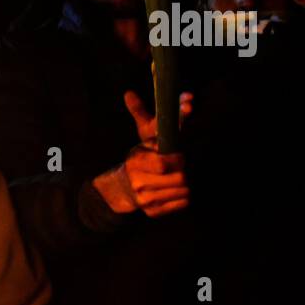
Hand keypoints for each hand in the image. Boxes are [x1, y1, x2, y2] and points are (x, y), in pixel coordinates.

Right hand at [93, 92, 192, 217]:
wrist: (120, 189)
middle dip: (183, 170)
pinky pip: (182, 203)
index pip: (165, 162)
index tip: (179, 156)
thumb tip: (129, 93)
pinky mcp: (153, 212)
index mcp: (135, 162)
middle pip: (179, 177)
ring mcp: (145, 199)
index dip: (177, 159)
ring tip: (177, 177)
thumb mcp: (140, 136)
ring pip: (183, 191)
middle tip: (179, 166)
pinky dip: (183, 196)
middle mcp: (138, 182)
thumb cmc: (138, 158)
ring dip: (185, 183)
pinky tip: (175, 190)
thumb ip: (141, 113)